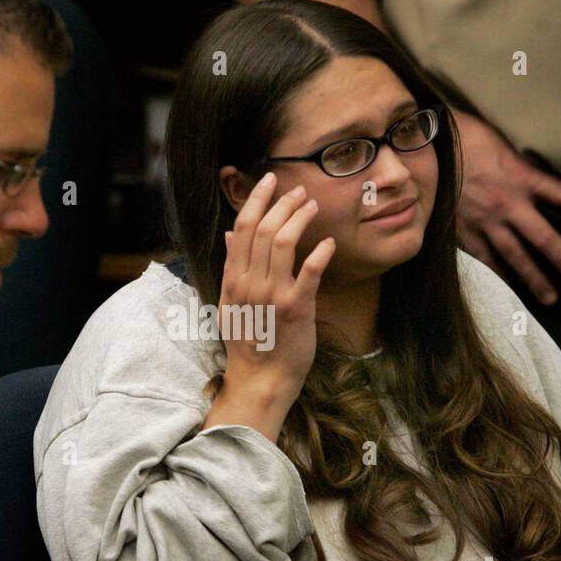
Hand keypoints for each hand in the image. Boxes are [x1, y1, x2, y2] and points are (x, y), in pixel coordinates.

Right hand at [202, 172, 334, 442]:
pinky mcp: (296, 308)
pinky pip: (309, 271)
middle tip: (300, 191)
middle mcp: (250, 282)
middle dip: (282, 203)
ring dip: (300, 218)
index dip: (257, 199)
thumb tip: (231, 234)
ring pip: (284, 242)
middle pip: (265, 229)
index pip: (243, 227)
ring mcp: (272, 294)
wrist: (260, 379)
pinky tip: (329, 243)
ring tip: (313, 207)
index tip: (270, 181)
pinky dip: (320, 253)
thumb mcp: (231, 302)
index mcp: (233, 278)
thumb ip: (232, 266)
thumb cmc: (250, 342)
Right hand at [452, 108, 560, 303]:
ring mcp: (486, 221)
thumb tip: (536, 184)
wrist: (430, 146)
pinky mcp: (466, 230)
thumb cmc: (467, 138)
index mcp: (522, 178)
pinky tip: (509, 287)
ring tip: (550, 297)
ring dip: (535, 278)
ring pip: (516, 256)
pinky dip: (498, 273)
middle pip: (544, 239)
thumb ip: (522, 170)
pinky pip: (486, 257)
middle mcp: (508, 204)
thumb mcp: (504, 148)